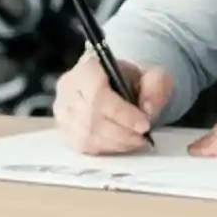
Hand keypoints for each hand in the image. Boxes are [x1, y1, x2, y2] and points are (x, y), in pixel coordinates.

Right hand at [53, 55, 171, 154]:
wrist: (115, 84)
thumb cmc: (130, 79)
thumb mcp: (150, 73)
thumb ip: (155, 85)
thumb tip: (147, 109)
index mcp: (87, 67)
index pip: (97, 94)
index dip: (122, 113)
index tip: (144, 124)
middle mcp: (67, 88)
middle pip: (91, 117)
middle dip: (122, 132)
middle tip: (143, 136)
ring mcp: (62, 110)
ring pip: (86, 134)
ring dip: (116, 143)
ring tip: (136, 141)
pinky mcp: (63, 129)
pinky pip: (83, 146)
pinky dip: (106, 149)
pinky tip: (121, 144)